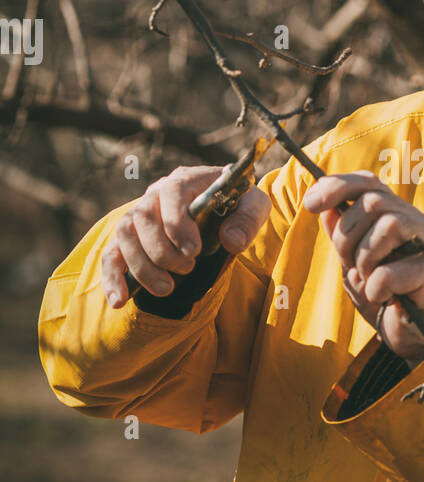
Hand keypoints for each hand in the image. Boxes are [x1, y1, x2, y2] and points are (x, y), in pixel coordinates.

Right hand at [102, 165, 270, 308]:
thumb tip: (231, 241)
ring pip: (124, 235)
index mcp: (186, 180)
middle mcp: (156, 193)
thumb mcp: (254, 206)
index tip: (193, 250)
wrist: (223, 207)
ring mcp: (138, 214)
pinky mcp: (129, 239)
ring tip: (166, 288)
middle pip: (143, 217)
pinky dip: (113, 278)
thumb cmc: (237, 204)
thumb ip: (248, 221)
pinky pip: (111, 255)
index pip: (172, 192)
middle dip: (162, 250)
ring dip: (142, 265)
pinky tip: (120, 301)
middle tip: (186, 268)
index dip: (177, 222)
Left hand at [303, 171, 423, 362]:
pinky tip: (382, 298)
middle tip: (350, 264)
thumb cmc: (386, 295)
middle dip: (347, 236)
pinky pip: (390, 272)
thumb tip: (324, 207)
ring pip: (387, 227)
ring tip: (369, 281)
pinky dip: (375, 288)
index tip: (310, 205)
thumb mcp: (356, 262)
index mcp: (398, 214)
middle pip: (373, 203)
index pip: (368, 182)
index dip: (337, 186)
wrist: (414, 334)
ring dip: (364, 260)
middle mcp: (417, 222)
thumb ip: (343, 235)